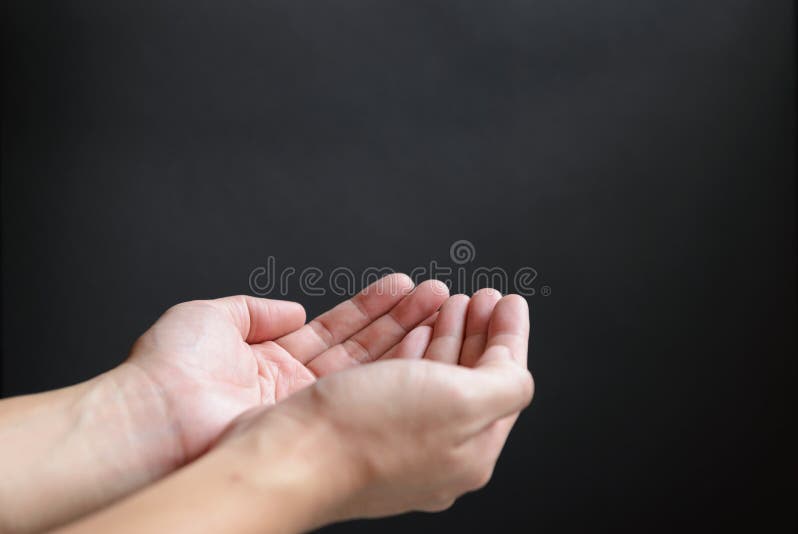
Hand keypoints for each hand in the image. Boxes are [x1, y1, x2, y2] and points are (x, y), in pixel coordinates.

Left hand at [126, 274, 448, 463]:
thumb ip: (257, 310)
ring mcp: (307, 408)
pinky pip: (359, 389)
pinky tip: (423, 344)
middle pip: (361, 347)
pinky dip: (392, 367)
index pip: (335, 329)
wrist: (154, 418)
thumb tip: (296, 309)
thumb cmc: (168, 369)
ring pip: (369, 368)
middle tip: (439, 296)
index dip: (372, 307)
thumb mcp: (212, 317)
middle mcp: (295, 386)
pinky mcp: (312, 424)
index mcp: (271, 360)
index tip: (404, 287)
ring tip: (443, 310)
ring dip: (407, 337)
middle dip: (402, 320)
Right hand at [218, 291, 532, 522]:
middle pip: (465, 378)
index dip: (509, 336)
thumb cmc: (367, 435)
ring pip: (425, 372)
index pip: (505, 384)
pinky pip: (388, 375)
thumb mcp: (463, 403)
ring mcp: (391, 436)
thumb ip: (507, 383)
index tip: (509, 302)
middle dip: (475, 330)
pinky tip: (407, 325)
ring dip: (439, 329)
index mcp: (469, 452)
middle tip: (477, 296)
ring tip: (444, 298)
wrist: (283, 458)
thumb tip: (515, 368)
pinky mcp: (354, 421)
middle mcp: (433, 449)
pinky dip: (401, 342)